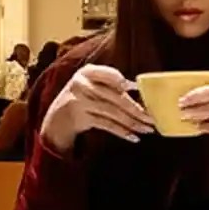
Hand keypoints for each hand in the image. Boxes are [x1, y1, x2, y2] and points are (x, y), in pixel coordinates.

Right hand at [41, 64, 155, 151]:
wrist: (57, 117)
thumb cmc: (82, 97)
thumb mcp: (91, 84)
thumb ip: (110, 83)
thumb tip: (137, 88)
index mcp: (87, 72)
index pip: (109, 74)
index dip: (122, 81)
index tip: (138, 89)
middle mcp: (82, 85)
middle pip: (115, 97)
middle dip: (136, 109)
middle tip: (151, 118)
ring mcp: (80, 102)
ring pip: (113, 113)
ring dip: (133, 123)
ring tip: (147, 129)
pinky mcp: (81, 119)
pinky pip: (107, 125)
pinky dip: (122, 132)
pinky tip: (134, 137)